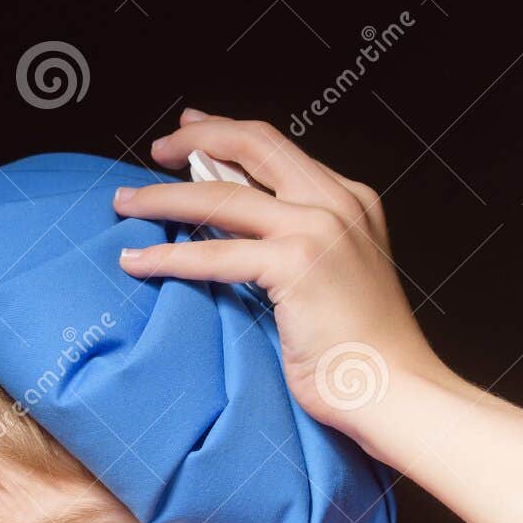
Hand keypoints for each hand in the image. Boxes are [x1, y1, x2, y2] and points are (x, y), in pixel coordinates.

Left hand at [113, 108, 453, 436]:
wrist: (397, 390)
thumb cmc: (363, 353)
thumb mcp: (334, 279)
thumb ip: (297, 244)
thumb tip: (233, 229)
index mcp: (350, 201)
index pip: (277, 148)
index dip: (227, 133)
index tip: (190, 132)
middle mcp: (336, 203)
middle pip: (252, 145)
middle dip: (194, 140)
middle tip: (157, 151)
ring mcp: (318, 229)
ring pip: (221, 195)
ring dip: (163, 196)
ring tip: (125, 203)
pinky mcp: (296, 264)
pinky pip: (214, 254)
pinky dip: (168, 256)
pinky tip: (137, 262)